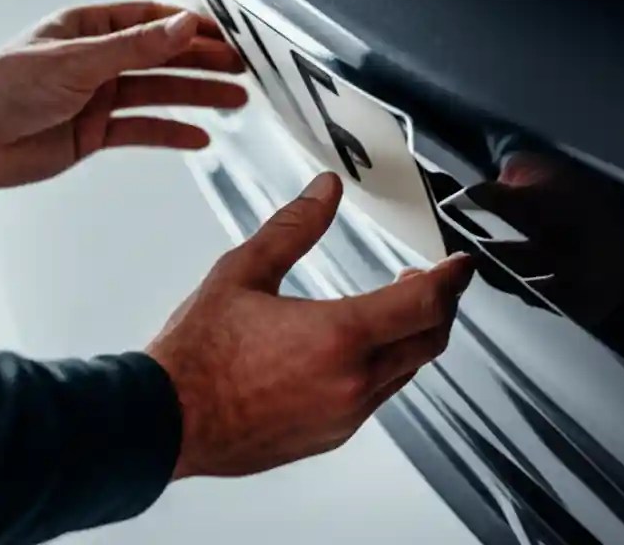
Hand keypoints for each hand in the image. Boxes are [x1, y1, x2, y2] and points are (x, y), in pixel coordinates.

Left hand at [0, 2, 247, 189]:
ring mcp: (97, 95)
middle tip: (242, 68)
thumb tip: (183, 26)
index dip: (190, 26)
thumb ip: (135, 47)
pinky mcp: (94, 132)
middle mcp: (96, 59)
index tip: (227, 33)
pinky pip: (142, 129)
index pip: (151, 20)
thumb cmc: (2, 89)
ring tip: (236, 100)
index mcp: (87, 27)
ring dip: (197, 96)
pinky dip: (172, 133)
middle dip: (203, 61)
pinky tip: (201, 137)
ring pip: (159, 92)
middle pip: (162, 56)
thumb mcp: (75, 62)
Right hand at [146, 172, 473, 478]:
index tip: (460, 262)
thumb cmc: (196, 354)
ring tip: (394, 304)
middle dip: (441, 304)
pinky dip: (386, 364)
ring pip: (407, 370)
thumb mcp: (243, 272)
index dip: (452, 277)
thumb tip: (327, 189)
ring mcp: (345, 415)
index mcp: (339, 337)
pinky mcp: (332, 435)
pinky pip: (379, 396)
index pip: (425, 302)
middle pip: (430, 339)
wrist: (162, 423)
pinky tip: (359, 347)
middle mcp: (353, 382)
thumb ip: (295, 226)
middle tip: (432, 277)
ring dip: (414, 335)